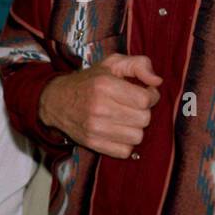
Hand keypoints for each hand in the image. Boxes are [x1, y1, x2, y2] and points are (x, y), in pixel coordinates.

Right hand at [37, 53, 161, 157]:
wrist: (57, 101)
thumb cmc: (90, 81)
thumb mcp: (112, 63)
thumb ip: (139, 64)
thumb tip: (157, 81)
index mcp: (105, 85)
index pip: (145, 100)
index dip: (151, 96)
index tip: (145, 93)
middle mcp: (99, 108)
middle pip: (144, 119)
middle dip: (143, 111)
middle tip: (133, 106)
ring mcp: (95, 128)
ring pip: (137, 136)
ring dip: (135, 128)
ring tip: (126, 118)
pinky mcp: (93, 143)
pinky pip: (125, 151)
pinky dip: (126, 142)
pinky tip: (118, 131)